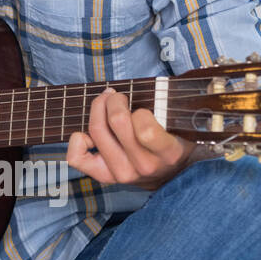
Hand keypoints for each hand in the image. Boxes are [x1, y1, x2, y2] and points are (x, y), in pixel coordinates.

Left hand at [67, 87, 195, 190]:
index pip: (145, 130)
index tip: (143, 108)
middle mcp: (145, 166)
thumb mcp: (182, 124)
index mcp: (168, 153)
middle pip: (116, 122)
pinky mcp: (105, 177)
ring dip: (97, 110)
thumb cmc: (173, 140)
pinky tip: (88, 134)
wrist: (170, 175)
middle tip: (118, 96)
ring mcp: (124, 174)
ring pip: (97, 132)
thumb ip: (174, 105)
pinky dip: (77, 140)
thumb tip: (177, 82)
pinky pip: (77, 158)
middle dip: (114, 99)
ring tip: (105, 104)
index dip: (139, 112)